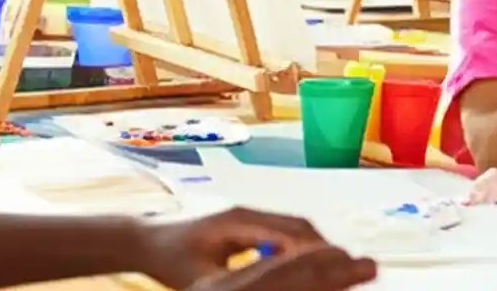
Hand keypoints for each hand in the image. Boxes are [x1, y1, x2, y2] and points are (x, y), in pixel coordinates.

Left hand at [136, 207, 373, 290]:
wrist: (147, 239)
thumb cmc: (170, 259)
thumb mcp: (200, 277)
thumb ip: (235, 281)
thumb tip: (266, 284)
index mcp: (239, 221)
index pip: (290, 233)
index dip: (317, 252)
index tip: (339, 270)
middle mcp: (248, 212)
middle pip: (300, 226)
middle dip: (326, 250)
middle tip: (350, 272)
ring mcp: (249, 215)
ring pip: (295, 228)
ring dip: (316, 248)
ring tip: (337, 272)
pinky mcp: (247, 224)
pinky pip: (282, 233)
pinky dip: (300, 249)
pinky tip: (309, 269)